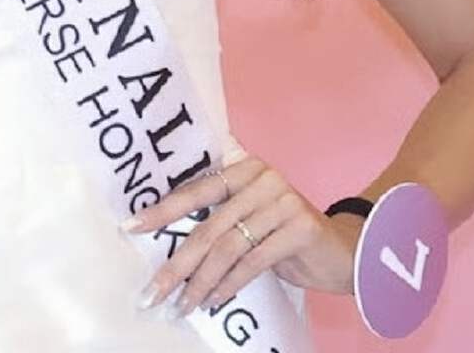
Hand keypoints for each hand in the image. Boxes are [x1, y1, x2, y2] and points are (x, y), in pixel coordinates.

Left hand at [124, 151, 358, 315]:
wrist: (342, 251)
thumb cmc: (285, 236)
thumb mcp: (250, 219)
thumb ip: (219, 219)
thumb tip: (165, 242)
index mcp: (245, 168)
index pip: (196, 189)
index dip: (164, 210)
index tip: (132, 228)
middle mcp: (263, 178)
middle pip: (209, 225)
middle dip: (177, 262)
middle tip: (153, 290)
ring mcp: (283, 201)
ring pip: (227, 247)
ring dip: (200, 282)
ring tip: (181, 304)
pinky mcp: (300, 228)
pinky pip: (252, 262)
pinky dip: (228, 285)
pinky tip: (212, 301)